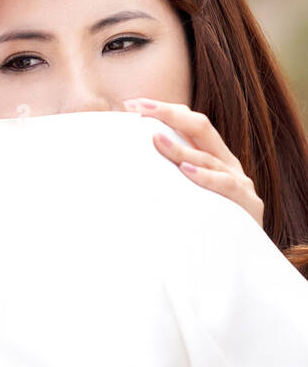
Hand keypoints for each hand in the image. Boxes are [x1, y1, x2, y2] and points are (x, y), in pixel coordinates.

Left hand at [123, 98, 264, 229]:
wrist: (238, 262)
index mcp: (211, 158)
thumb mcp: (182, 197)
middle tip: (139, 107)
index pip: (189, 123)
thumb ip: (162, 179)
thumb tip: (118, 167)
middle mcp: (227, 164)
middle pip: (200, 127)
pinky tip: (186, 171)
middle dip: (169, 113)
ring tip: (155, 139)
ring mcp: (240, 182)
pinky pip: (226, 185)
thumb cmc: (204, 228)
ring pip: (208, 157)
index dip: (163, 110)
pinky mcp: (248, 204)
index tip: (131, 104)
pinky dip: (205, 177)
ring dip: (179, 148)